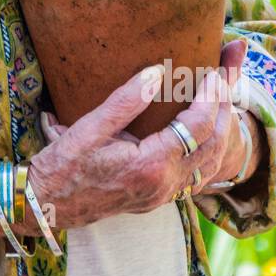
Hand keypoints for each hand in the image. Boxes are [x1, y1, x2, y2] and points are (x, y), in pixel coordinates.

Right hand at [23, 41, 247, 231]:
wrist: (48, 206)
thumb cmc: (63, 166)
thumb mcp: (89, 128)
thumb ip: (125, 101)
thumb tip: (157, 72)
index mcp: (151, 166)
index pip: (198, 126)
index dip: (212, 95)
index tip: (215, 69)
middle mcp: (165, 185)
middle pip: (215, 144)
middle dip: (225, 105)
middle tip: (227, 72)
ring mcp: (164, 195)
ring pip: (212, 163)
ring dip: (223, 128)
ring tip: (224, 96)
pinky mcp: (159, 198)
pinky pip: (199, 174)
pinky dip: (211, 148)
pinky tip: (207, 130)